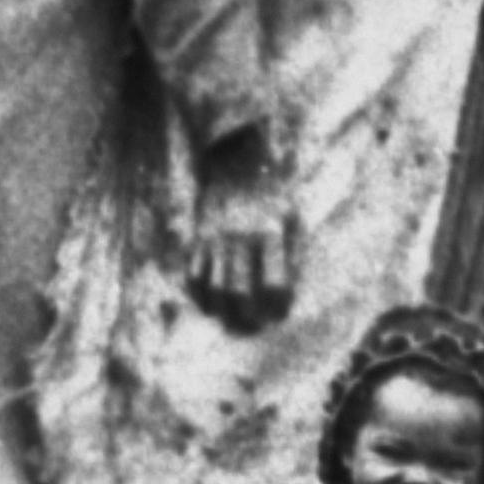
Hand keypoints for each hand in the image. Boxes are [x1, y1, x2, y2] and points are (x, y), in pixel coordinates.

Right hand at [185, 135, 291, 322]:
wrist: (235, 158)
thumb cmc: (273, 192)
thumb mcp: (292, 214)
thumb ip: (292, 254)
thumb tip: (284, 296)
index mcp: (269, 230)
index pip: (274, 284)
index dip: (277, 307)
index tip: (279, 313)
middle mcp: (238, 236)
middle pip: (237, 294)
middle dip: (247, 319)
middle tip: (254, 325)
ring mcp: (212, 237)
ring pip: (211, 289)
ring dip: (222, 313)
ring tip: (232, 321)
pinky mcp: (195, 237)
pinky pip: (191, 277)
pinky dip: (199, 297)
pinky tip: (211, 304)